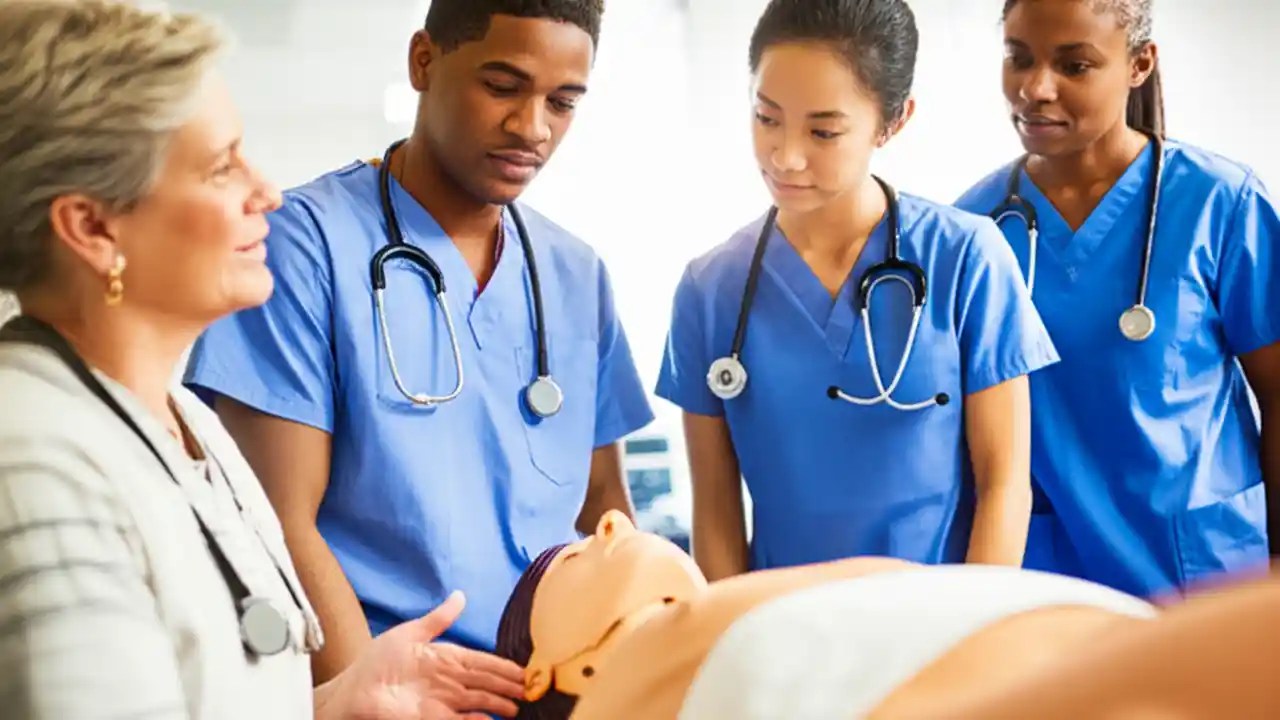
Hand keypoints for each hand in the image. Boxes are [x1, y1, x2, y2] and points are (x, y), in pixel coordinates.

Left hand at [330, 591, 524, 718]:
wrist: (353, 690)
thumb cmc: (377, 661)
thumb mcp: (410, 633)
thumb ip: (439, 618)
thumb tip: (461, 595)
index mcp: (446, 658)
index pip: (481, 662)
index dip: (503, 667)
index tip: (524, 671)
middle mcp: (449, 681)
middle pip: (485, 684)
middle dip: (508, 687)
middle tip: (530, 691)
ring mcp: (443, 701)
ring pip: (478, 703)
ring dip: (498, 705)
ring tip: (517, 708)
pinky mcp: (433, 718)